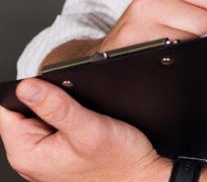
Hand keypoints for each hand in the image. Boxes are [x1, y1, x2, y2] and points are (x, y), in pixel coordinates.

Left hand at [0, 78, 170, 181]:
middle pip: (23, 110)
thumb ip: (56, 106)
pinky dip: (66, 117)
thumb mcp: (87, 128)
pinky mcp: (57, 153)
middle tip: (73, 103)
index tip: (47, 86)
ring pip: (39, 116)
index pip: (6, 110)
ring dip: (57, 107)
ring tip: (81, 114)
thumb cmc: (118, 162)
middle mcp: (30, 158)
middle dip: (44, 98)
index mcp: (27, 153)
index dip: (25, 90)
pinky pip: (53, 125)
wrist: (140, 180)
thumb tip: (26, 86)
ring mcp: (43, 157)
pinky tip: (85, 121)